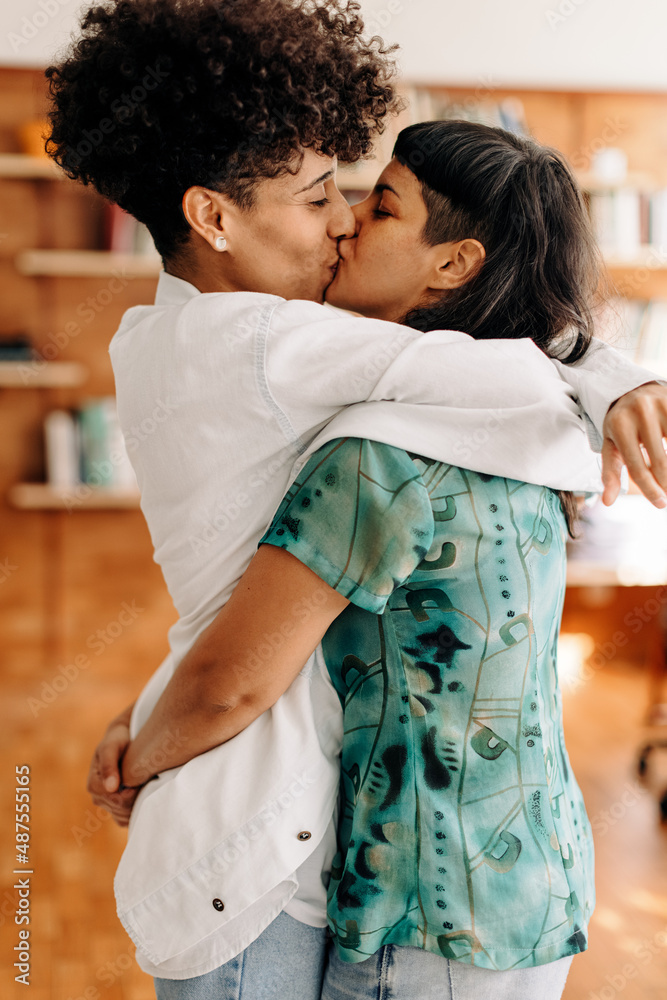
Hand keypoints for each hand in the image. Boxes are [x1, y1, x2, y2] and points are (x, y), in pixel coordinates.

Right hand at [87, 704, 140, 826]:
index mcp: (94, 785)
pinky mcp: (115, 808)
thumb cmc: (117, 740)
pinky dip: (136, 811)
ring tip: (145, 785)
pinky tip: (143, 796)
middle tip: (148, 780)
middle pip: (121, 809)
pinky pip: (125, 820)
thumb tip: (111, 788)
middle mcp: (97, 798)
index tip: (142, 778)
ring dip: (137, 804)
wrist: (122, 739)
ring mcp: (106, 805)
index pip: (116, 800)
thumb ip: (109, 766)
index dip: (132, 791)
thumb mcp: (111, 747)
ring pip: (124, 816)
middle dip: (136, 796)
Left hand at [602, 382, 666, 507]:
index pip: (636, 467)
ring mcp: (661, 404)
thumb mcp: (610, 445)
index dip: (649, 489)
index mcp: (619, 426)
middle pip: (660, 462)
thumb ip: (609, 472)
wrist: (633, 388)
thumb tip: (607, 501)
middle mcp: (640, 413)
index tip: (660, 504)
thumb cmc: (621, 424)